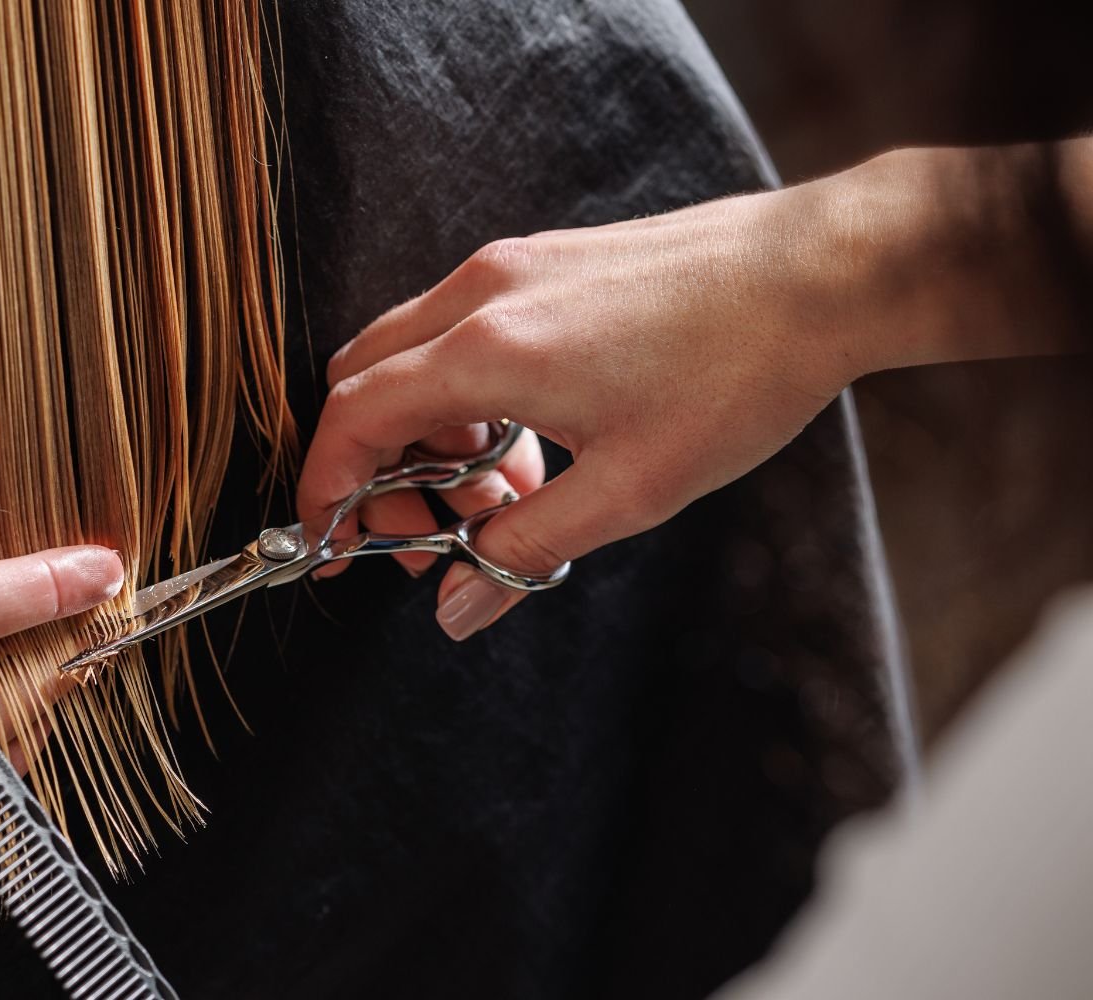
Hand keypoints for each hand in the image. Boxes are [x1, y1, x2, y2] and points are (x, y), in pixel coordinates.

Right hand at [298, 171, 889, 640]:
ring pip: (409, 355)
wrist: (818, 274)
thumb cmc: (737, 373)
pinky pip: (458, 330)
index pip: (354, 416)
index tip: (332, 544)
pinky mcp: (542, 262)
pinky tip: (531, 445)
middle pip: (362, 380)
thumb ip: (523, 551)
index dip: (326, 488)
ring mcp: (510, 267)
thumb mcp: (631, 491)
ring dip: (425, 436)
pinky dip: (461, 395)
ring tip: (503, 500)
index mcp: (489, 348)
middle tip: (429, 536)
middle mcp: (482, 293)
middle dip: (373, 469)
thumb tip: (456, 610)